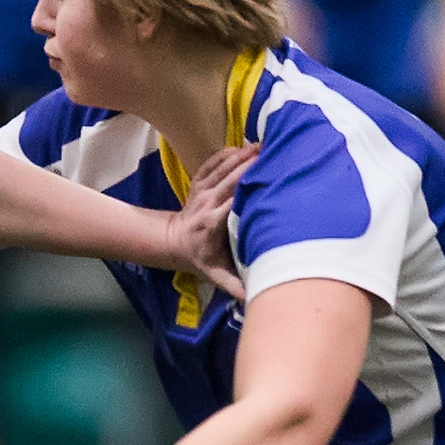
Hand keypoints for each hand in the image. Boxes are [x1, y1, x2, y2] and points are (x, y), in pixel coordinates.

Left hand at [168, 144, 255, 299]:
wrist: (173, 243)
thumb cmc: (200, 259)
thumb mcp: (216, 274)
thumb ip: (235, 285)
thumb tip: (255, 299)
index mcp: (211, 224)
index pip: (230, 204)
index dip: (247, 191)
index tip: (268, 181)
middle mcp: (205, 204)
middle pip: (227, 180)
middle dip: (248, 166)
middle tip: (271, 153)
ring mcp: (200, 191)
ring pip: (220, 168)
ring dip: (240, 156)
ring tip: (262, 145)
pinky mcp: (198, 183)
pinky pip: (211, 163)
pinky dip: (226, 153)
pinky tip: (243, 146)